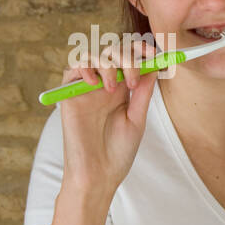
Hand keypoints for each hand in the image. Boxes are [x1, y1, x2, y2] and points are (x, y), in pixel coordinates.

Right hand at [57, 36, 157, 195]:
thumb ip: (143, 93)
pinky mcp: (69, 95)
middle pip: (113, 53)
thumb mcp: (137, 119)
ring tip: (112, 89)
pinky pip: (72, 68)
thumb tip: (153, 67)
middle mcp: (104, 85)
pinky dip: (84, 67)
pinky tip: (96, 84)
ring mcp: (86, 89)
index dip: (141, 51)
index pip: (130, 60)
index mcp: (123, 90)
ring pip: (92, 55)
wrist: (98, 173)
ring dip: (106, 64)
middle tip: (133, 80)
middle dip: (126, 58)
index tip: (155, 55)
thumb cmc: (118, 151)